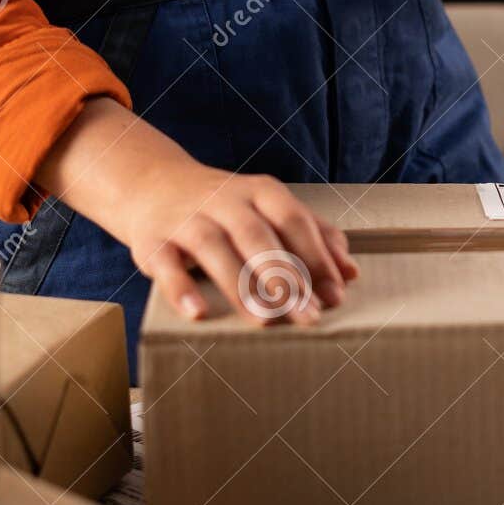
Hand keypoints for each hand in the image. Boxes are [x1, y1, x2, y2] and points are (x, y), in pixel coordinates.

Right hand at [37, 99, 358, 324]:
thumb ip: (313, 237)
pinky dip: (181, 289)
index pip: (294, 221)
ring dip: (240, 286)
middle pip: (257, 235)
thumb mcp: (270, 210)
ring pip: (214, 249)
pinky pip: (166, 265)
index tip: (335, 294)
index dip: (316, 257)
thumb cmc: (226, 208)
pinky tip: (198, 314)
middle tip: (305, 313)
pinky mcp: (153, 241)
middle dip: (283, 274)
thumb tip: (350, 273)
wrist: (153, 185)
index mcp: (261, 192)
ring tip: (264, 320)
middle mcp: (225, 201)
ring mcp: (187, 219)